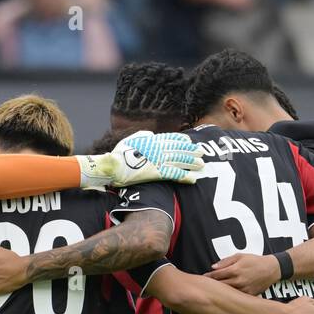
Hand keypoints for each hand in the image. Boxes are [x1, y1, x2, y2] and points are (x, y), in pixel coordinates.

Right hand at [81, 131, 203, 187]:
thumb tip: (149, 135)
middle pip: (178, 149)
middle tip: (202, 153)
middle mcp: (157, 148)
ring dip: (191, 163)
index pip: (170, 139)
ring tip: (201, 165)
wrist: (112, 166)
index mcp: (151, 140)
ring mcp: (157, 160)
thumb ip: (141, 136)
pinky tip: (192, 179)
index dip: (181, 141)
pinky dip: (184, 176)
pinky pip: (173, 174)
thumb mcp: (129, 140)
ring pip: (179, 160)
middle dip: (191, 151)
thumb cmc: (117, 154)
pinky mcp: (156, 172)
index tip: (190, 142)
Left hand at [207, 252, 278, 294]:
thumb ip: (225, 261)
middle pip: (219, 286)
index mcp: (235, 270)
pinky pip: (236, 297)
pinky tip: (225, 296)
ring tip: (213, 291)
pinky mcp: (248, 295)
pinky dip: (230, 296)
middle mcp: (238, 281)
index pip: (216, 275)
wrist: (271, 269)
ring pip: (226, 293)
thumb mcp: (240, 256)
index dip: (208, 277)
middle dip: (211, 285)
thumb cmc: (254, 261)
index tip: (203, 278)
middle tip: (205, 286)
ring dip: (219, 292)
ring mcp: (243, 289)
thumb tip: (212, 267)